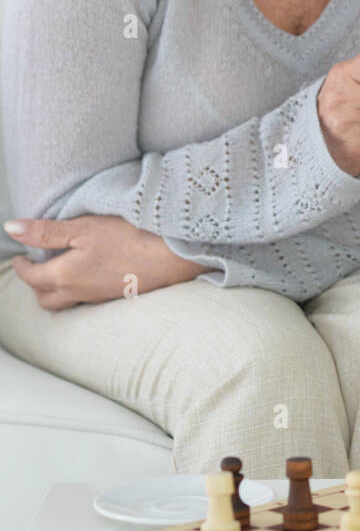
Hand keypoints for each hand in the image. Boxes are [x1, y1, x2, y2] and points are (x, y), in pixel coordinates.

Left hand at [5, 215, 206, 310]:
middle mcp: (79, 292)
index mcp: (66, 276)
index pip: (32, 277)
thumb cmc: (130, 238)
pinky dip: (77, 291)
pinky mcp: (116, 296)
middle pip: (45, 299)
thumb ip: (46, 231)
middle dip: (35, 285)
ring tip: (58, 271)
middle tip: (35, 266)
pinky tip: (87, 275)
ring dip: (54, 291)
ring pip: (66, 302)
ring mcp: (99, 297)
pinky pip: (86, 300)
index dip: (22, 266)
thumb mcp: (83, 228)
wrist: (173, 256)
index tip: (19, 256)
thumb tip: (12, 229)